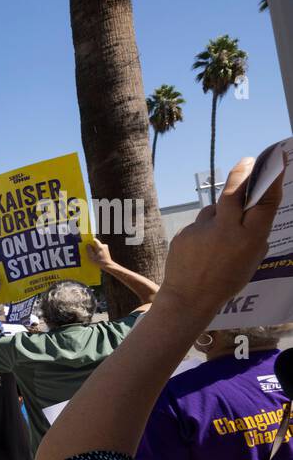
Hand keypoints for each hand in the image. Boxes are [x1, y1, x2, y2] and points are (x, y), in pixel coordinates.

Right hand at [85, 236, 113, 269]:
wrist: (108, 265)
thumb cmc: (100, 262)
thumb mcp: (92, 257)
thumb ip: (89, 250)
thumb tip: (87, 245)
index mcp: (100, 247)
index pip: (94, 240)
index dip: (90, 241)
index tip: (86, 243)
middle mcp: (104, 245)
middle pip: (96, 243)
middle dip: (91, 246)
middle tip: (88, 250)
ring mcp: (105, 247)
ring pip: (98, 246)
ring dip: (94, 249)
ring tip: (92, 254)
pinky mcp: (106, 250)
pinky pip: (100, 248)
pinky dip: (97, 250)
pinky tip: (96, 255)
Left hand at [158, 154, 284, 311]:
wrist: (188, 298)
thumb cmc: (227, 281)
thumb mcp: (252, 260)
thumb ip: (254, 235)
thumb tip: (253, 212)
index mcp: (248, 239)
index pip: (264, 202)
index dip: (271, 180)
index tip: (275, 162)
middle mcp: (225, 231)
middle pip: (233, 192)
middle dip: (241, 173)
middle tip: (248, 162)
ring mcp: (201, 230)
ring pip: (214, 210)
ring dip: (219, 215)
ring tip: (218, 237)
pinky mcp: (183, 233)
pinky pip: (199, 225)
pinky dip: (204, 232)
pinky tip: (203, 249)